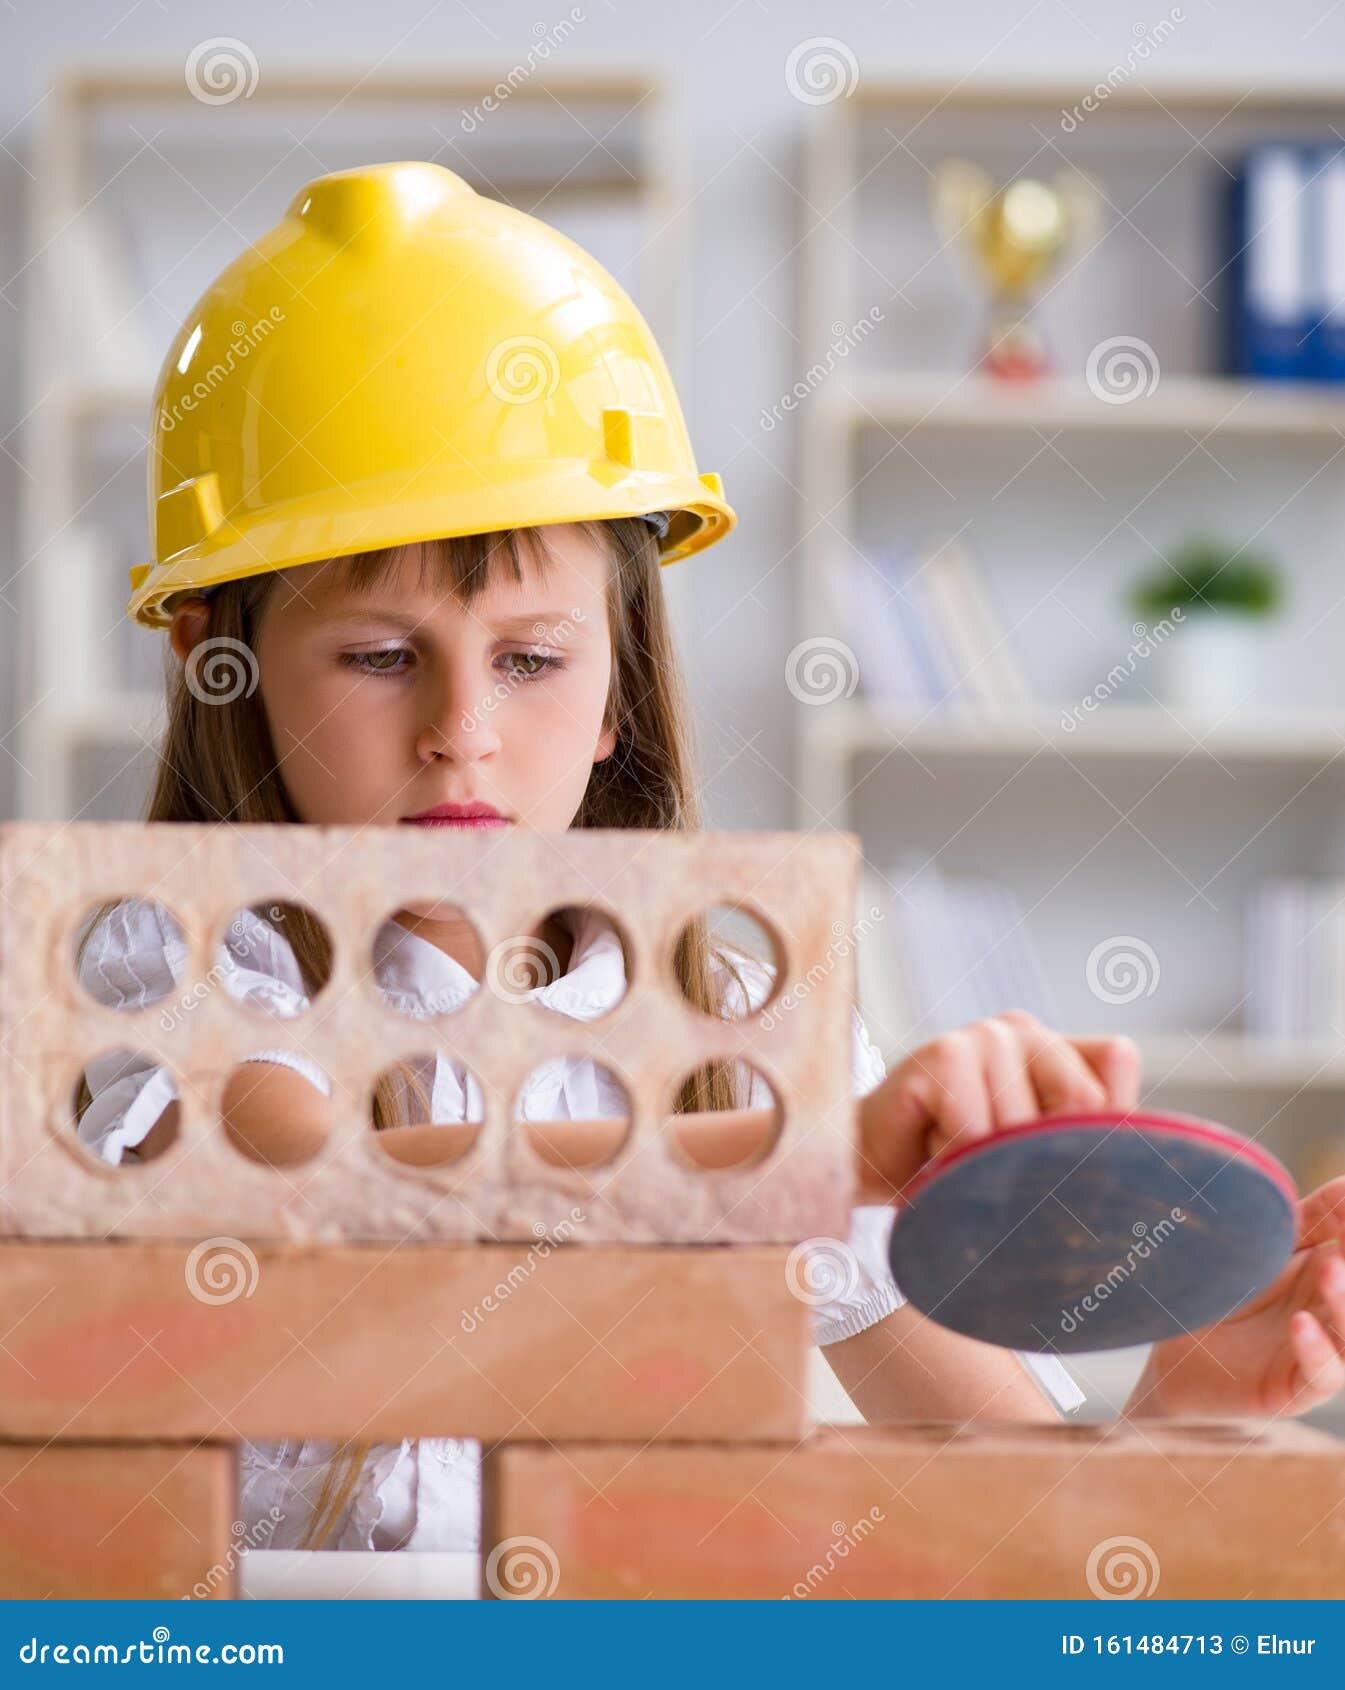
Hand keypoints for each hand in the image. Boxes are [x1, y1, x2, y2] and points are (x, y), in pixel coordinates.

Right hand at [857, 1009, 1141, 1197]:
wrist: (870, 1165)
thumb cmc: (956, 1161)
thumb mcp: (1034, 1153)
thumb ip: (1089, 1124)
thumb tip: (1128, 1077)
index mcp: (1055, 1045)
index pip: (1115, 1064)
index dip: (1093, 1126)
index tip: (1050, 1159)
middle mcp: (1022, 1028)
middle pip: (1081, 1101)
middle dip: (1040, 1155)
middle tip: (993, 1164)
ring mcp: (982, 1035)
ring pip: (1024, 1125)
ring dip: (987, 1165)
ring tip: (954, 1156)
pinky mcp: (941, 1053)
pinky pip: (975, 1129)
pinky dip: (953, 1160)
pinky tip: (929, 1148)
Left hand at [1131, 1175, 1344, 1419]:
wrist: (1176, 1356)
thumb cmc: (1226, 1295)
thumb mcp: (1264, 1250)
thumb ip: (1307, 1220)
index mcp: (1331, 1271)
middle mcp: (1333, 1312)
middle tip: (1340, 1248)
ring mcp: (1320, 1352)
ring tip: (1330, 1269)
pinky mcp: (1295, 1388)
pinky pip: (1321, 1375)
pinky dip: (1317, 1350)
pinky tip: (1299, 1324)